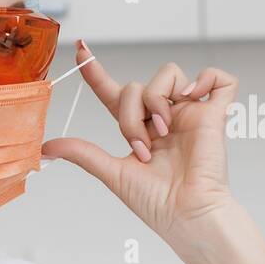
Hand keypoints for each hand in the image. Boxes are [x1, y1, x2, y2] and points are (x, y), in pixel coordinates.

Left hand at [42, 41, 239, 253]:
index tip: (79, 49)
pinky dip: (205, 79)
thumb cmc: (155, 202)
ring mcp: (189, 114)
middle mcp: (162, 118)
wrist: (186, 214)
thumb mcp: (110, 172)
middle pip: (136, 86)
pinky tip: (191, 98)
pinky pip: (218, 78)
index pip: (114, 93)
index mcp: (139, 130)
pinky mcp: (215, 115)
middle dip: (129, 114)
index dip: (96, 72)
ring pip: (167, 74)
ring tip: (163, 132)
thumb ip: (81, 153)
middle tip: (141, 145)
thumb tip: (45, 146)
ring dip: (156, 101)